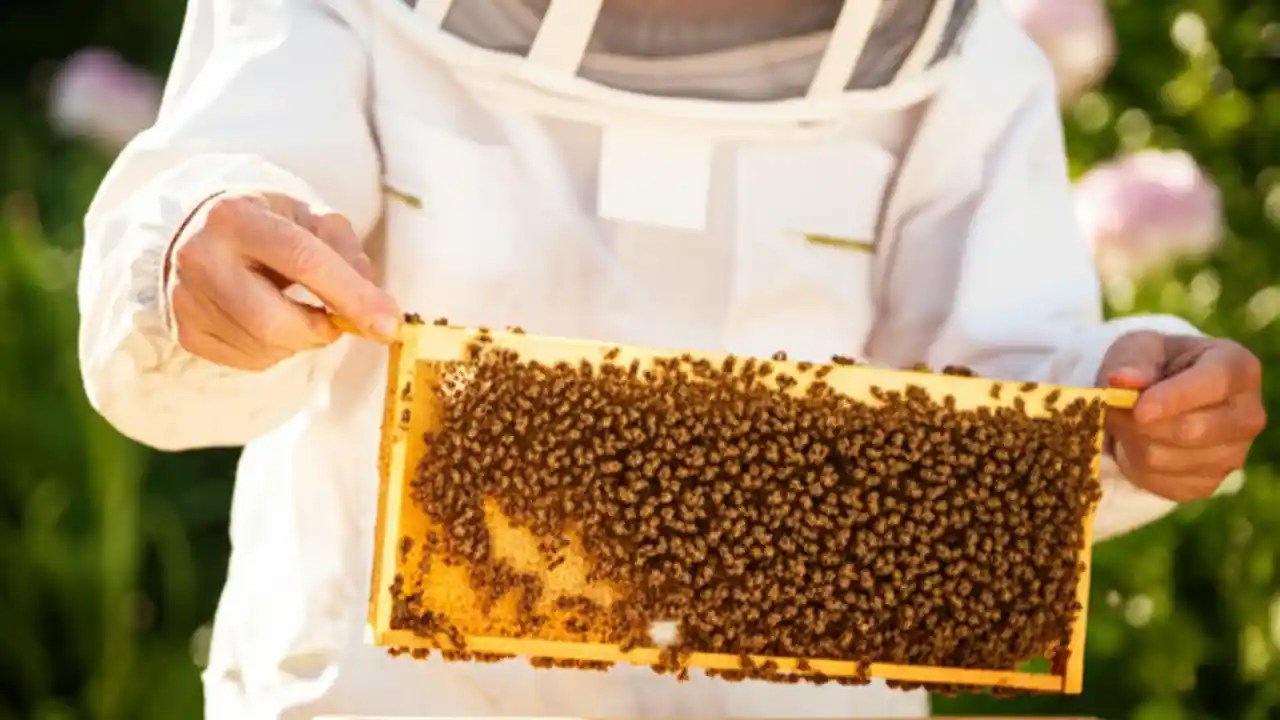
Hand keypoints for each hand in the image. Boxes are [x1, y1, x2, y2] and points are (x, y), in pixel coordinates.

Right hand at [166, 191, 399, 370]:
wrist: (202, 232)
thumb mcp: (310, 218)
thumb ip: (347, 253)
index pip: (303, 261)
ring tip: (295, 311)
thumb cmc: (268, 225)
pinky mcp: (185, 331)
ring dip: (300, 341)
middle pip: (275, 322)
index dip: (351, 296)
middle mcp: (200, 257)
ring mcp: (186, 298)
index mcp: (236, 217)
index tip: (388, 324)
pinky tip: (269, 321)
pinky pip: (249, 361)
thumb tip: (375, 305)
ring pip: (264, 348)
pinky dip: (275, 350)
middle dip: (320, 331)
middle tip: (336, 320)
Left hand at [1099, 331, 1265, 500]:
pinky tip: (1138, 443)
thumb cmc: (1153, 364)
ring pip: (1164, 458)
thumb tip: (1121, 379)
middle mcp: (1247, 415)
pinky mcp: (1209, 484)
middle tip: (1112, 407)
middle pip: (1189, 430)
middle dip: (1139, 421)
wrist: (1157, 399)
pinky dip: (1134, 464)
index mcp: (1239, 368)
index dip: (1175, 398)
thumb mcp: (1139, 348)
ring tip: (1127, 421)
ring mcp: (1234, 454)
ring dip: (1130, 440)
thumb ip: (1131, 360)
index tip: (1140, 409)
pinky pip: (1159, 482)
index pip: (1214, 384)